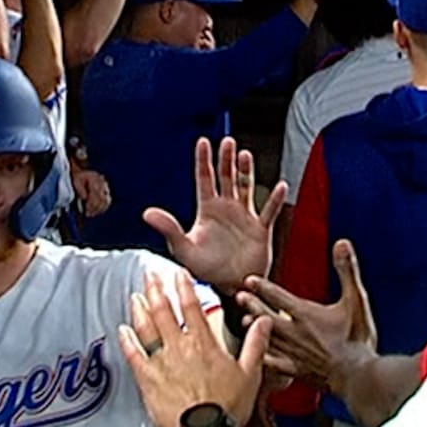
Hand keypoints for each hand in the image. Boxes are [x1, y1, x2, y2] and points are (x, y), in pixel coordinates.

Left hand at [71, 167, 111, 217]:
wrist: (83, 176)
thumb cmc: (78, 179)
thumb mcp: (76, 181)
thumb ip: (80, 188)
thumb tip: (85, 197)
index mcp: (94, 178)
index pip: (96, 193)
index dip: (91, 203)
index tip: (86, 209)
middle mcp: (102, 182)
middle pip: (102, 198)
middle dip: (95, 207)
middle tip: (88, 214)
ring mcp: (106, 187)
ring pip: (106, 201)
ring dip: (99, 209)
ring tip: (91, 214)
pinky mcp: (107, 192)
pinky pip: (107, 202)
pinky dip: (102, 208)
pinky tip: (96, 212)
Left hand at [118, 270, 272, 426]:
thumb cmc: (228, 408)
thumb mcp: (250, 373)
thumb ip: (255, 344)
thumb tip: (263, 322)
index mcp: (204, 344)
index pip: (191, 306)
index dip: (183, 286)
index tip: (178, 274)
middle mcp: (180, 348)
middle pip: (163, 311)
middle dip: (156, 290)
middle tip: (150, 275)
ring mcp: (161, 362)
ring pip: (146, 328)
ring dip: (140, 310)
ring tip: (136, 296)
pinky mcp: (147, 380)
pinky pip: (133, 355)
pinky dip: (127, 340)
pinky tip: (122, 331)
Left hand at [144, 137, 286, 290]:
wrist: (230, 286)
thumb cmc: (206, 269)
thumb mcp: (183, 249)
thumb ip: (168, 229)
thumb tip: (146, 213)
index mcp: (207, 209)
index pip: (205, 179)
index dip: (204, 160)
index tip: (203, 141)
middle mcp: (226, 208)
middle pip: (226, 177)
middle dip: (226, 159)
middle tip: (228, 141)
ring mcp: (245, 216)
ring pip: (246, 187)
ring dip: (246, 171)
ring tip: (245, 155)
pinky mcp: (260, 229)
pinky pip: (268, 211)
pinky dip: (275, 199)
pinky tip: (280, 186)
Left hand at [236, 240, 377, 396]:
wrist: (359, 377)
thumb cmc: (358, 340)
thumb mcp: (356, 300)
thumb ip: (347, 271)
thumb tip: (341, 243)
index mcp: (306, 315)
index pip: (279, 297)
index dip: (263, 287)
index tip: (248, 279)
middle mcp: (294, 333)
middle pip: (266, 316)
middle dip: (252, 304)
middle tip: (238, 296)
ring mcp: (293, 353)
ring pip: (266, 337)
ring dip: (254, 327)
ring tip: (242, 320)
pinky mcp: (295, 370)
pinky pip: (273, 363)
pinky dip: (263, 357)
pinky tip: (256, 355)